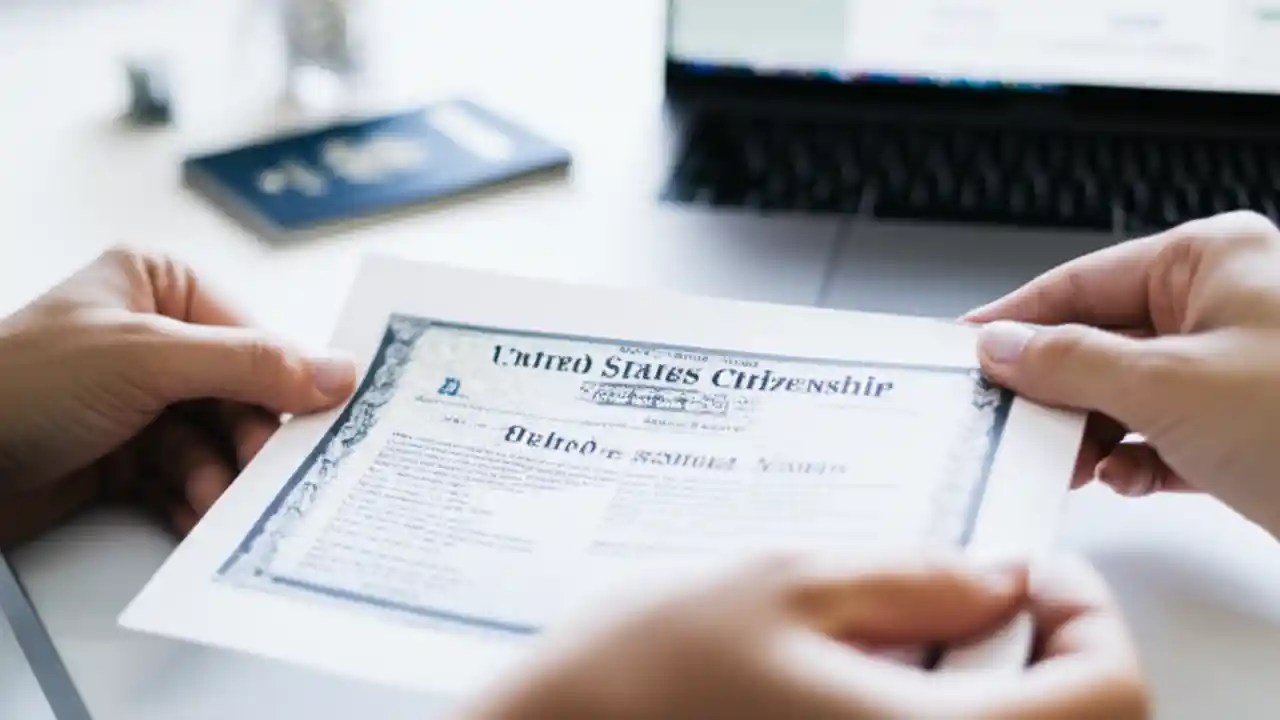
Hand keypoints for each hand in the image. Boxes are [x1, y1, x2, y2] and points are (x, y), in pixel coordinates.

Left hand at [0, 248, 355, 545]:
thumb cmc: (21, 384)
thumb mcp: (148, 358)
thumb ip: (249, 364)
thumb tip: (338, 370)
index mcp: (159, 286)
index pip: (251, 336)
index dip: (284, 383)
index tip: (316, 423)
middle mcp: (153, 339)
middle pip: (239, 395)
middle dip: (246, 442)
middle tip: (262, 476)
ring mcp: (137, 400)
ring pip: (215, 444)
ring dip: (218, 479)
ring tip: (212, 503)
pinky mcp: (122, 455)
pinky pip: (183, 478)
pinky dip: (193, 501)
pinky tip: (193, 518)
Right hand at [460, 556, 1147, 719]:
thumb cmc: (644, 670)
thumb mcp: (782, 582)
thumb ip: (914, 578)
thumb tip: (1001, 580)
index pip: (1108, 698)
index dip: (1089, 617)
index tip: (1030, 572)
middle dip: (1042, 652)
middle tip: (969, 600)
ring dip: (988, 684)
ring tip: (903, 638)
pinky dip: (938, 714)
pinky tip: (870, 683)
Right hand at [967, 211, 1279, 534]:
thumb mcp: (1168, 384)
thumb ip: (1070, 361)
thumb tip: (1001, 347)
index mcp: (1210, 261)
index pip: (1082, 281)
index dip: (1016, 319)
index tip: (965, 349)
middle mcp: (1222, 304)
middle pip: (1099, 338)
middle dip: (1055, 387)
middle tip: (1005, 420)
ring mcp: (1234, 366)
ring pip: (1126, 390)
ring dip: (1092, 430)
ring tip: (1066, 459)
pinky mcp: (1244, 424)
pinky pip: (1163, 431)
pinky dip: (1137, 457)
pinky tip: (1127, 476)